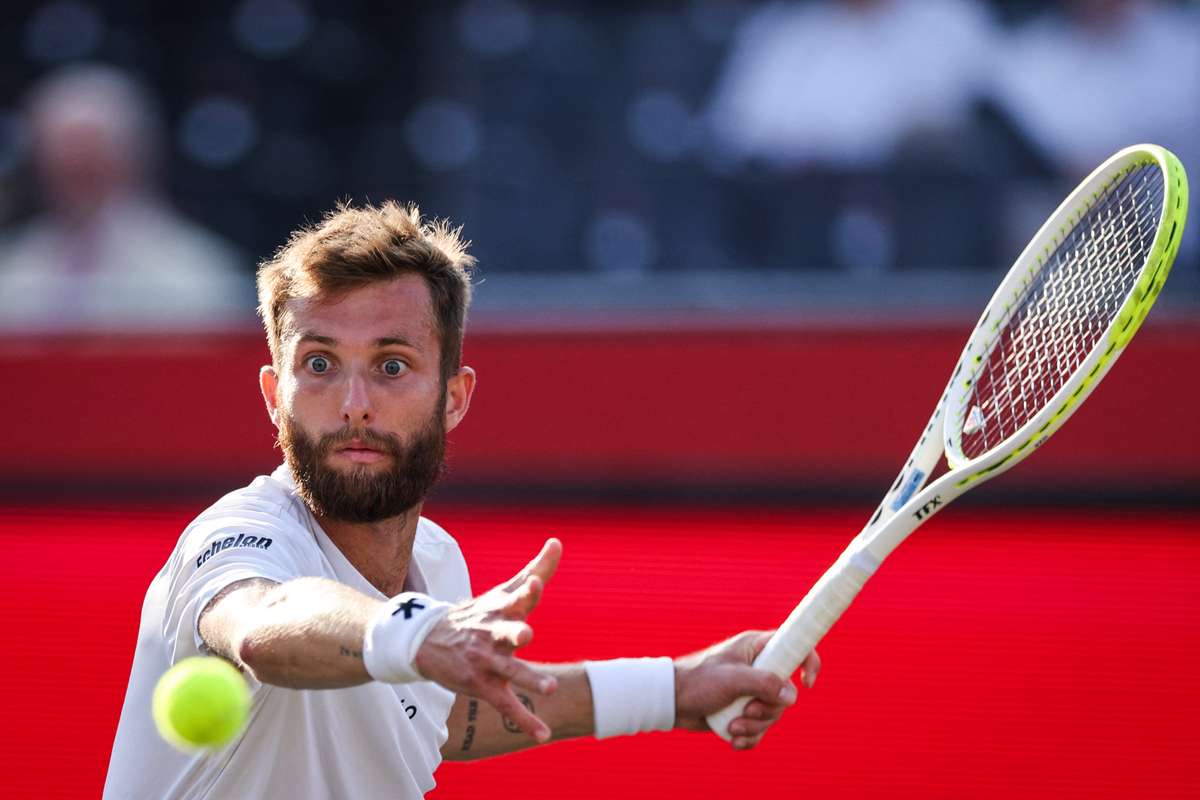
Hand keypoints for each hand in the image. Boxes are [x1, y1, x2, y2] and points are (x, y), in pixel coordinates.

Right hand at [414, 539, 561, 741]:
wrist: (426, 641)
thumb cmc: (477, 614)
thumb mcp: (503, 591)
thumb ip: (535, 569)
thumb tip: (558, 541)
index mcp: (501, 610)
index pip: (516, 597)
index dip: (526, 591)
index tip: (536, 582)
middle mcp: (493, 634)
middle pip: (507, 631)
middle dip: (515, 632)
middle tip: (526, 634)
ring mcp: (486, 661)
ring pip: (509, 670)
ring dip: (528, 679)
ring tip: (550, 690)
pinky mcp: (482, 685)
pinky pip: (506, 704)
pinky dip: (525, 721)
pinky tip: (543, 735)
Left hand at [673, 630, 819, 749]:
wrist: (671, 702)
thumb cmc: (698, 682)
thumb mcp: (732, 680)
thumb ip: (764, 684)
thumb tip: (792, 696)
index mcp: (756, 648)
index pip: (794, 646)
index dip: (807, 661)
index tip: (806, 682)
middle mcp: (757, 668)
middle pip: (785, 693)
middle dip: (768, 710)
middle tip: (747, 711)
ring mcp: (751, 690)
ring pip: (772, 714)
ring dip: (754, 726)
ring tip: (732, 727)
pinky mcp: (743, 710)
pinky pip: (760, 729)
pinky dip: (749, 737)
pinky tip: (733, 739)